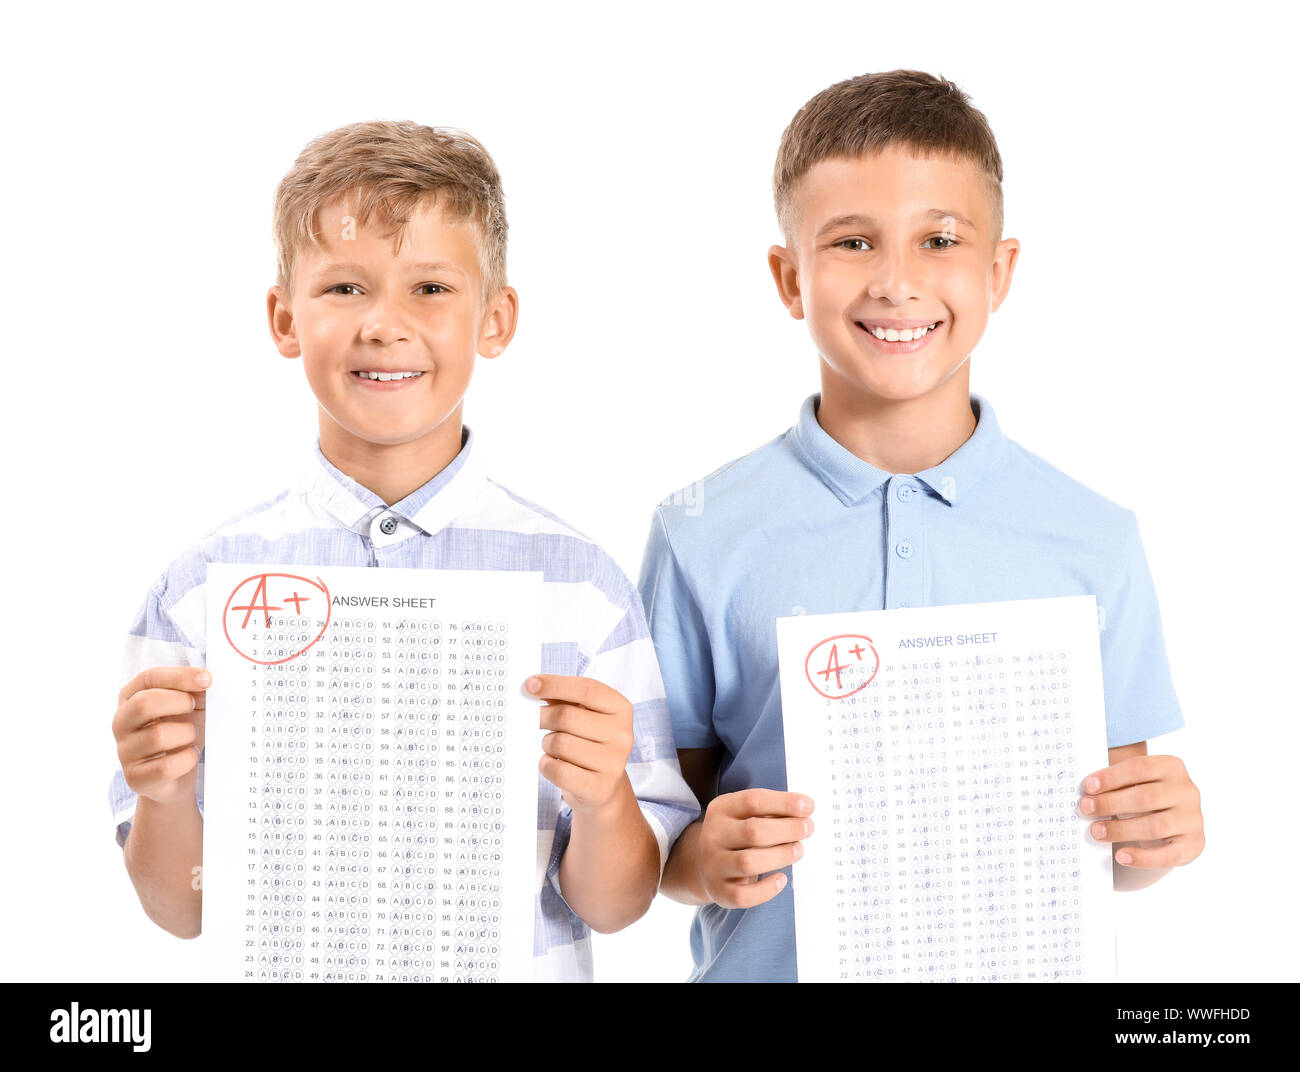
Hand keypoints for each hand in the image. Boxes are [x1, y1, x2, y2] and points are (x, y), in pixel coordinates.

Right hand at [113, 666, 209, 806]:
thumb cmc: (182, 733)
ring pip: (158, 736)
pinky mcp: (135, 778)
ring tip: (191, 737)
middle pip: (144, 703)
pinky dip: (187, 759)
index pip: (149, 678)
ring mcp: (125, 751)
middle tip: (194, 708)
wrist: (178, 777)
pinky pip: (166, 766)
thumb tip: (205, 679)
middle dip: (179, 702)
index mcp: (131, 698)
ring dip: (187, 734)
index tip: (207, 679)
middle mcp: (121, 723)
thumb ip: (194, 690)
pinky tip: (189, 755)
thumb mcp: (190, 707)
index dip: (180, 676)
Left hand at [529, 674, 634, 814]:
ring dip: (547, 744)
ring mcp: (613, 763)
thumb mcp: (583, 715)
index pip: (587, 689)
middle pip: (567, 716)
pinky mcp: (599, 787)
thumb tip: (532, 687)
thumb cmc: (588, 743)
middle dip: (544, 717)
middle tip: (538, 720)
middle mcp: (622, 735)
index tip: (530, 685)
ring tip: (554, 747)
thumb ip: (562, 698)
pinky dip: (546, 765)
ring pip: (560, 743)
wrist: (603, 787)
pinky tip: (552, 763)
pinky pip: (558, 770)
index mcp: (621, 709)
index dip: (555, 684)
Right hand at [693, 789, 813, 908]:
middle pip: (752, 831)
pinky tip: (781, 879)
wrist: (704, 863)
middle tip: (808, 829)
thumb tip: (803, 812)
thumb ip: (770, 811)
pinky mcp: (719, 891)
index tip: (808, 806)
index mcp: (721, 809)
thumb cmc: (736, 835)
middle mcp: (713, 836)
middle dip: (787, 829)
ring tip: (798, 850)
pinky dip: (766, 890)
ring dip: (780, 856)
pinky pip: (743, 896)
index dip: (784, 803)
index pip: (753, 801)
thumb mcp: (744, 814)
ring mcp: (713, 865)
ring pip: (748, 862)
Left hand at [1080, 754, 1203, 866]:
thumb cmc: (1145, 796)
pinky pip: (1169, 855)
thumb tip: (1086, 793)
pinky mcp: (1194, 844)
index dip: (1111, 777)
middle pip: (1146, 797)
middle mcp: (1187, 791)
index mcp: (1171, 767)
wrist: (1174, 821)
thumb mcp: (1135, 782)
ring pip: (1155, 826)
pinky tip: (1121, 856)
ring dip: (1121, 830)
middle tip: (1086, 809)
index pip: (1140, 768)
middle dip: (1111, 803)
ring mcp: (1193, 818)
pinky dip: (1143, 858)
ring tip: (1096, 831)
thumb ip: (1116, 784)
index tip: (1088, 786)